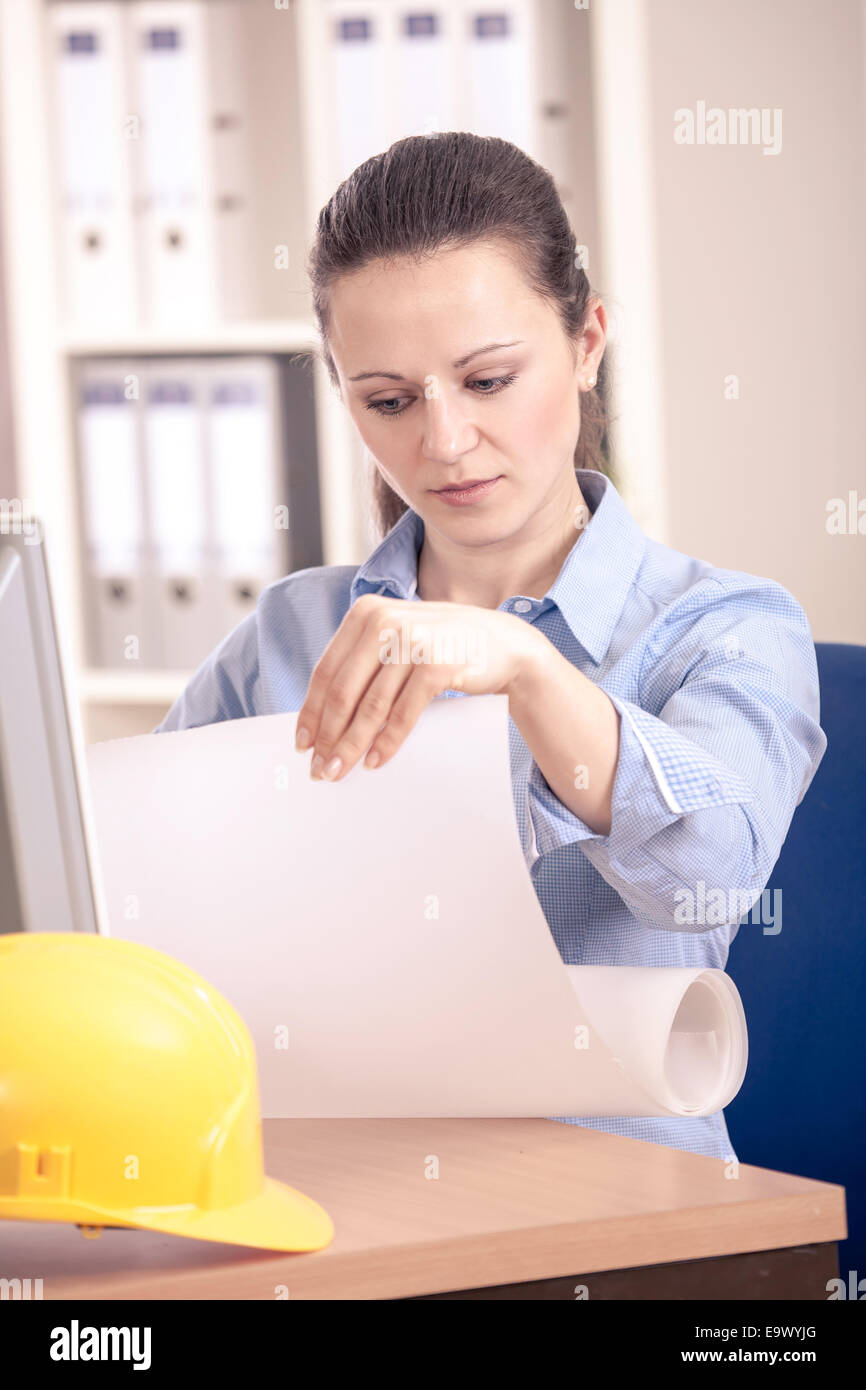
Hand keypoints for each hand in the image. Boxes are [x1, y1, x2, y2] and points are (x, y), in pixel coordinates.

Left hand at [294, 594, 546, 780]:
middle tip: (319, 768)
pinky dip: (387, 742)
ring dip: (351, 745)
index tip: (302, 744)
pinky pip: (402, 714)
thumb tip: (323, 718)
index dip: (311, 712)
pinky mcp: (436, 665)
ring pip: (370, 707)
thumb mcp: (397, 639)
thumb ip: (364, 662)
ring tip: (340, 771)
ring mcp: (411, 641)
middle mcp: (384, 620)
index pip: (326, 671)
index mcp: (365, 613)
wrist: (505, 644)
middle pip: (342, 692)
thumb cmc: (444, 647)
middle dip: (327, 736)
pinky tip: (375, 761)